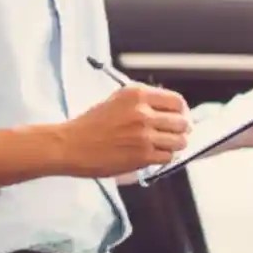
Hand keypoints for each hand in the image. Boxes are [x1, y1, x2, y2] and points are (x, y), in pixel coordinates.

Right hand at [60, 85, 191, 177]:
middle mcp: (143, 112)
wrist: (71, 145)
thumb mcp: (117, 100)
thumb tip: (167, 109)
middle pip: (181, 122)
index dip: (182, 111)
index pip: (176, 101)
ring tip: (166, 145)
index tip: (180, 117)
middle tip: (175, 133)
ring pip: (179, 141)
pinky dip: (165, 157)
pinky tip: (155, 155)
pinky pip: (168, 157)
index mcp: (137, 95)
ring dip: (175, 144)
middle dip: (181, 129)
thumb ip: (142, 101)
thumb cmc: (90, 124)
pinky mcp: (142, 156)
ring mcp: (144, 135)